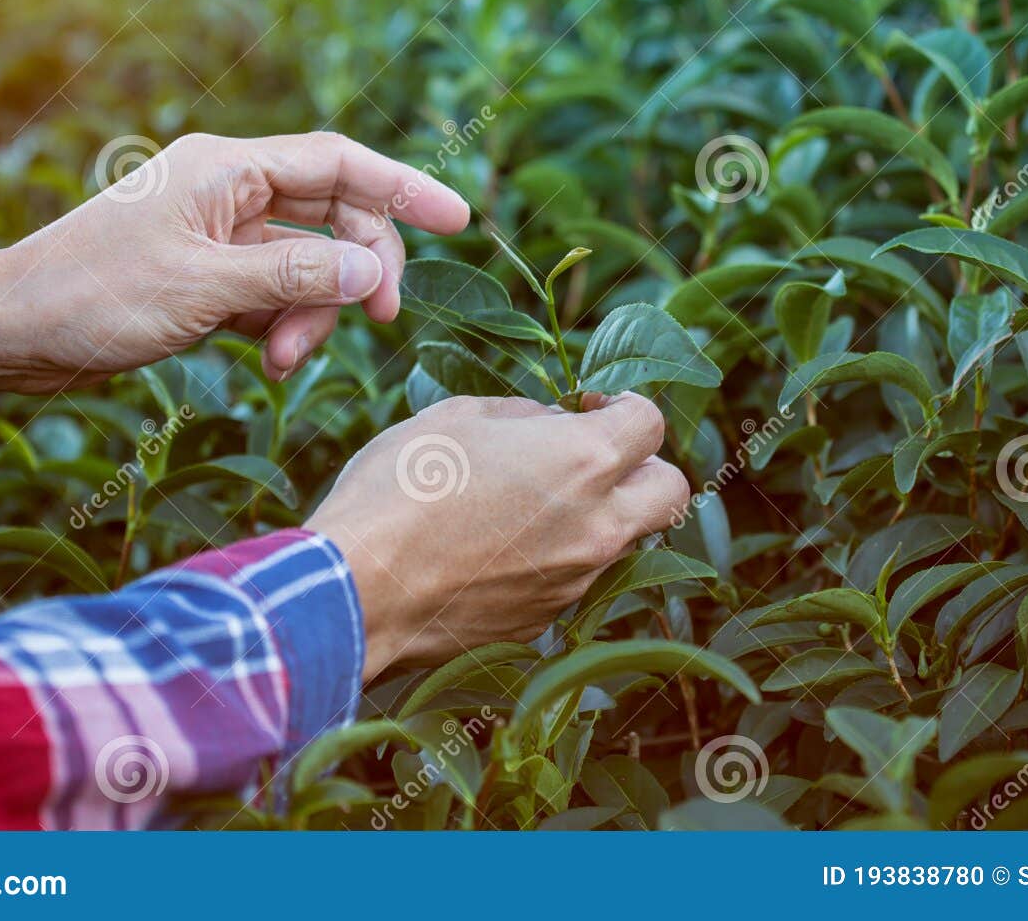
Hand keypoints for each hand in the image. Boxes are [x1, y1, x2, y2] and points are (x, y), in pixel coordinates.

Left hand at [0, 131, 469, 392]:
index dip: (404, 188)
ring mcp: (220, 234)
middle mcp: (230, 192)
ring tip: (284, 359)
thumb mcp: (204, 288)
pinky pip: (274, 292)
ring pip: (306, 264)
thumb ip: (294, 277)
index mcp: (228, 169)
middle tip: (379, 321)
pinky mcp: (208, 274)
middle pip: (333, 217)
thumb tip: (369, 272)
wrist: (13, 328)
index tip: (458, 220)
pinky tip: (265, 358)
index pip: (340, 164)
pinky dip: (282, 324)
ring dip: (313, 312)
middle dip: (358, 270)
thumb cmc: (94, 295)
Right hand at [309, 393, 690, 680]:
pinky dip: (554, 560)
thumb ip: (523, 414)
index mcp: (584, 461)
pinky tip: (497, 550)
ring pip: (623, 540)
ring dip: (596, 516)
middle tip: (591, 458)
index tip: (587, 408)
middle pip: (670, 491)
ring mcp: (575, 580)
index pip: (650, 424)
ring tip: (529, 505)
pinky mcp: (545, 621)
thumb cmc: (400, 488)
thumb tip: (549, 423)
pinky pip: (574, 580)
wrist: (357, 590)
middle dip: (642, 468)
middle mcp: (597, 525)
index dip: (623, 407)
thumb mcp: (457, 417)